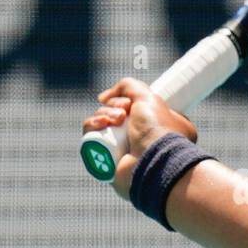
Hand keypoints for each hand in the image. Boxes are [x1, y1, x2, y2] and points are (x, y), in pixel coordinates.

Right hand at [82, 77, 197, 200]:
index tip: (128, 101)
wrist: (154, 161)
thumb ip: (129, 86)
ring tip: (115, 121)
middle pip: (111, 112)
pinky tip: (101, 124)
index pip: (127, 108)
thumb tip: (104, 96)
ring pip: (99, 123)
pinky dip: (92, 126)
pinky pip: (89, 137)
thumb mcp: (149, 98)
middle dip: (113, 107)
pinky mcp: (103, 160)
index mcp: (150, 126)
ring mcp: (119, 150)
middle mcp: (135, 139)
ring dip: (104, 115)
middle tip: (124, 113)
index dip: (123, 100)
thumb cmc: (158, 131)